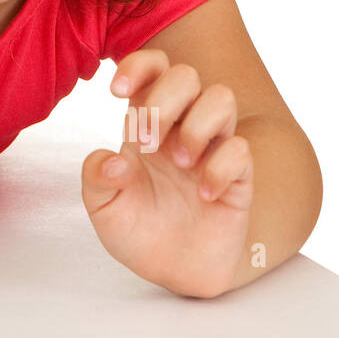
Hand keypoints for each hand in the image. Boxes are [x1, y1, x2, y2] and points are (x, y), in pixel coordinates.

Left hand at [81, 48, 253, 296]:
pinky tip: (205, 195)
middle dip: (164, 100)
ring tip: (180, 164)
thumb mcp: (103, 208)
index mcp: (146, 123)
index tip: (116, 91)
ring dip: (197, 126)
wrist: (174, 271)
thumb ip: (97, 179)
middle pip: (186, 74)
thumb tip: (112, 159)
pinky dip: (221, 168)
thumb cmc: (137, 228)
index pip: (152, 69)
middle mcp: (181, 127)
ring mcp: (212, 148)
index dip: (138, 66)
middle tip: (148, 143)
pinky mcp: (239, 177)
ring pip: (222, 97)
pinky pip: (241, 149)